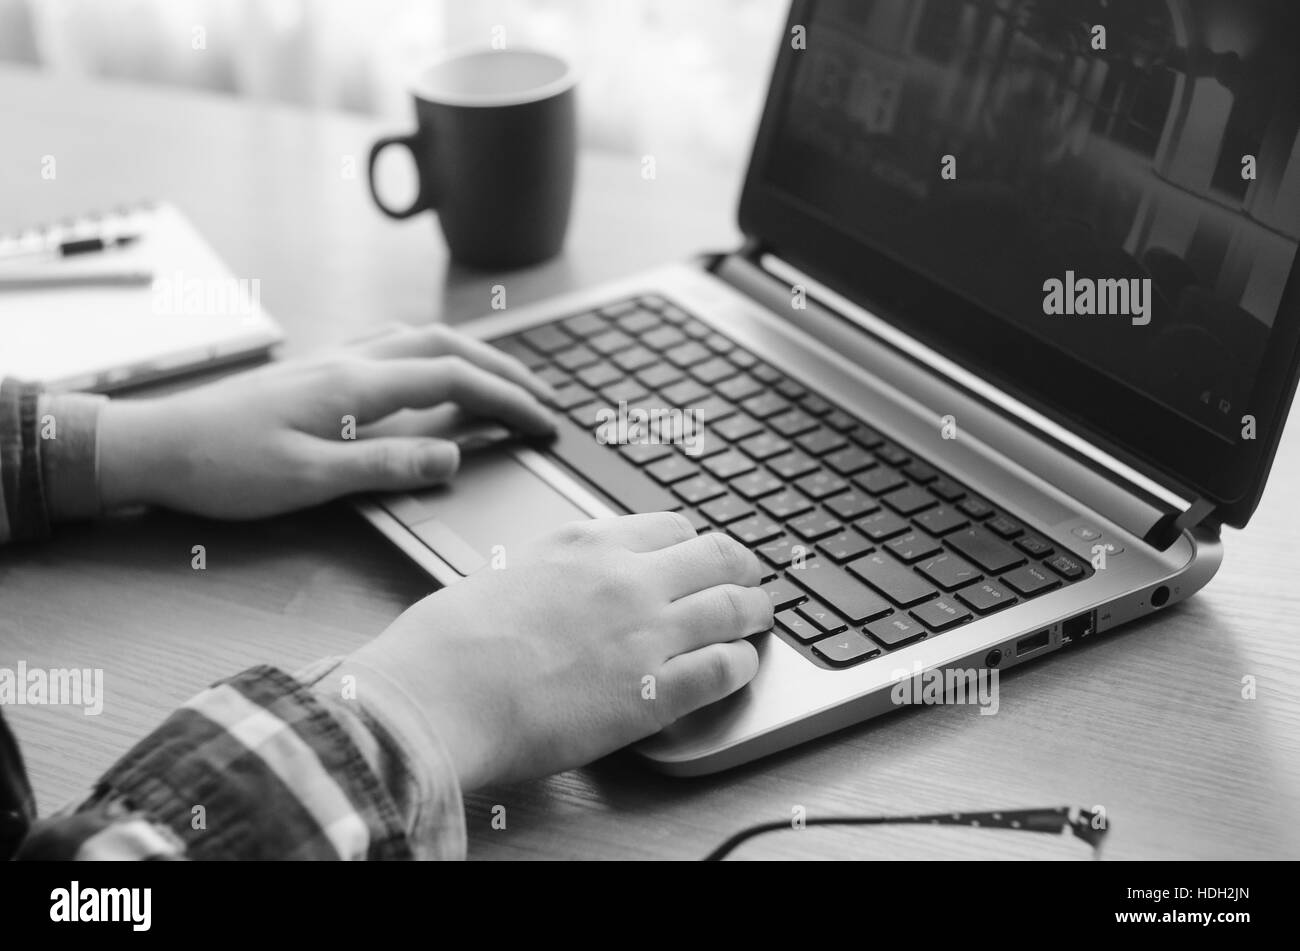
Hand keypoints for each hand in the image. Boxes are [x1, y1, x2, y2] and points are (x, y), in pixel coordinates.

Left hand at [98, 325, 557, 518]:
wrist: (153, 445)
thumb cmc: (223, 468)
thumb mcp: (308, 480)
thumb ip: (385, 465)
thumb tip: (454, 456)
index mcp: (355, 386)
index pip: (454, 381)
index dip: (508, 400)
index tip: (545, 422)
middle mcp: (349, 361)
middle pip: (447, 347)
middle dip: (503, 369)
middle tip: (542, 397)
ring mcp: (332, 360)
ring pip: (419, 338)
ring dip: (470, 355)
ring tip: (500, 381)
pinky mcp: (316, 370)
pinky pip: (390, 344)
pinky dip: (430, 353)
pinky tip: (428, 373)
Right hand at [337, 513, 770, 790]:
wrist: (439, 691)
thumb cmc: (450, 640)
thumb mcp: (505, 574)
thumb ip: (552, 571)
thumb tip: (561, 584)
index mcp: (587, 542)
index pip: (671, 527)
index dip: (693, 546)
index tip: (697, 559)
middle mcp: (627, 577)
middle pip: (719, 556)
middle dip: (742, 568)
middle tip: (749, 581)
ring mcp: (647, 632)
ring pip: (736, 607)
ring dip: (755, 613)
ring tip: (758, 621)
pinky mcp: (655, 691)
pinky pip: (725, 668)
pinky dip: (740, 665)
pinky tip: (737, 668)